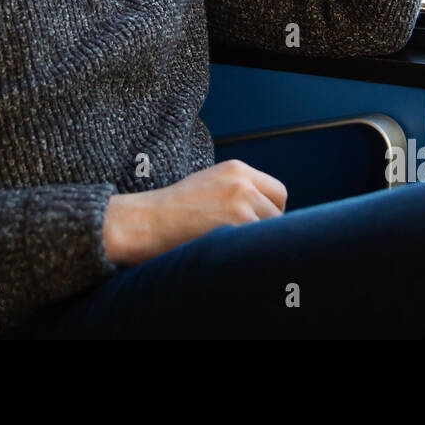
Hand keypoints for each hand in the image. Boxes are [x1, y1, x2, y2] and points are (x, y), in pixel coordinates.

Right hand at [102, 159, 288, 265]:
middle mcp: (243, 181)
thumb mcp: (208, 185)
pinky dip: (248, 254)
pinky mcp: (239, 222)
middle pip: (279, 213)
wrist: (144, 222)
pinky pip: (260, 244)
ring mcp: (242, 201)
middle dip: (266, 230)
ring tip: (229, 249)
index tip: (255, 227)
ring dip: (256, 244)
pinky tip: (227, 255)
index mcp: (236, 169)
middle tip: (240, 243)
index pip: (278, 192)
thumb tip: (269, 216)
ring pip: (273, 231)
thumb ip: (238, 192)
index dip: (270, 212)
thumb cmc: (172, 212)